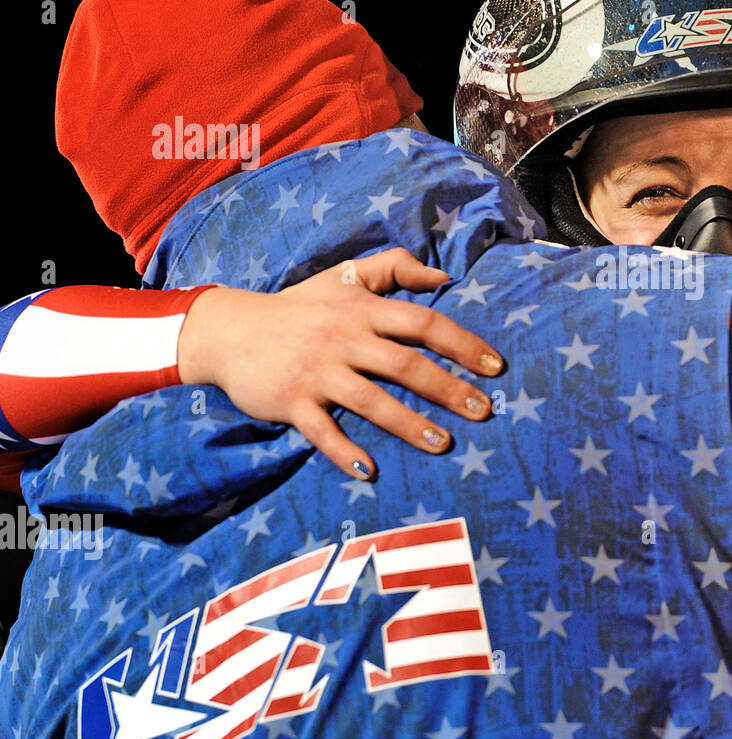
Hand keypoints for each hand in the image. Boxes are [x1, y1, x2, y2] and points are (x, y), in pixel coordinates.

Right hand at [177, 248, 501, 479]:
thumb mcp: (344, 276)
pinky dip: (343, 451)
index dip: (463, 344)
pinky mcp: (290, 401)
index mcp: (361, 309)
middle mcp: (342, 339)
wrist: (229, 330)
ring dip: (409, 424)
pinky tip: (368, 471)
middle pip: (404, 365)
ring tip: (444, 444)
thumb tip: (444, 276)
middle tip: (484, 411)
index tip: (495, 367)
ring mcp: (316, 372)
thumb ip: (394, 267)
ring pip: (370, 401)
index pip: (423, 324)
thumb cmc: (299, 305)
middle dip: (448, 389)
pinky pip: (321, 431)